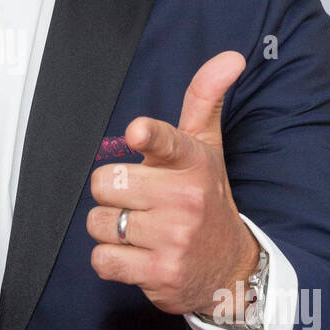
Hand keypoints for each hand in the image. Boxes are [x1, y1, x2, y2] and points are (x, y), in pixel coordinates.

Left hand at [87, 51, 258, 317]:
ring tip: (140, 230)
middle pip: (105, 183)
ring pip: (98, 222)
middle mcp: (185, 199)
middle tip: (138, 201)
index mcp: (193, 162)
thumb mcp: (207, 148)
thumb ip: (205, 100)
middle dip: (111, 193)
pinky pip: (102, 258)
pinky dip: (110, 259)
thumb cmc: (205, 199)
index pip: (168, 142)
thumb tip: (230, 56)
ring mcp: (173, 238)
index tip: (137, 132)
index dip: (149, 136)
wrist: (229, 270)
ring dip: (110, 229)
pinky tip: (136, 256)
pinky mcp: (159, 273)